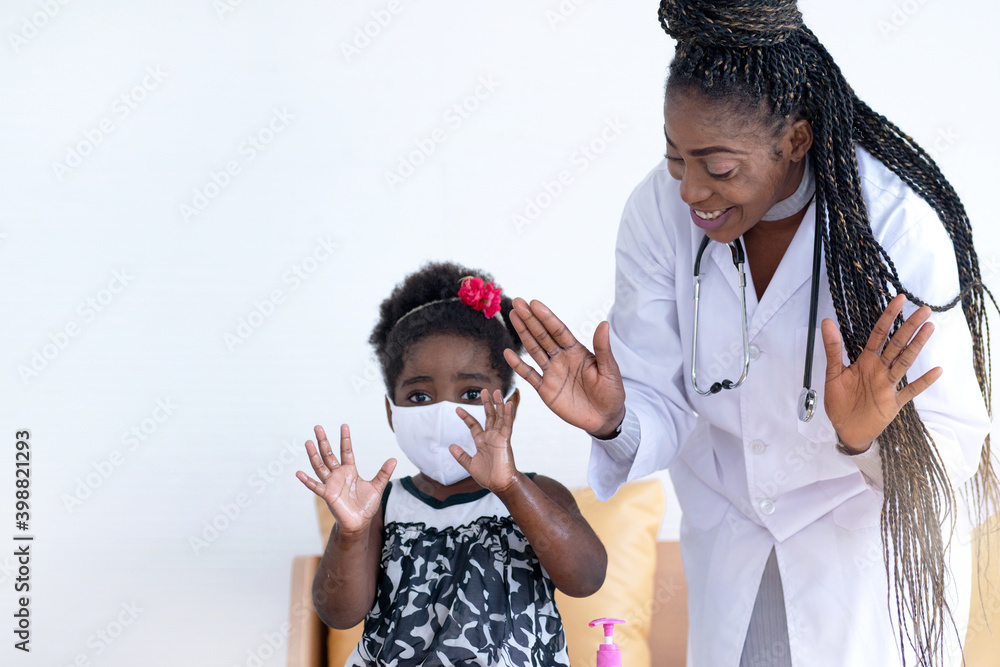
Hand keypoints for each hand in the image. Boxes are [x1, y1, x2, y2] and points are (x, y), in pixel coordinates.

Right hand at [296, 424, 395, 534]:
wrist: (360, 523)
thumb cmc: (366, 505)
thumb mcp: (377, 487)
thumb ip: (383, 473)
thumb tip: (394, 459)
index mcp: (350, 470)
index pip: (347, 451)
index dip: (345, 439)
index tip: (344, 425)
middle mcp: (338, 475)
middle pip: (329, 454)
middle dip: (324, 441)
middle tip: (317, 427)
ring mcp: (331, 484)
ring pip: (320, 466)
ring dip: (313, 455)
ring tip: (307, 442)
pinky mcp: (328, 495)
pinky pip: (316, 487)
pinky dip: (307, 481)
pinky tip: (299, 473)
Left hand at [450, 389, 518, 493]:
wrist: (500, 485)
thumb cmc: (488, 477)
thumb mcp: (470, 465)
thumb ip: (461, 456)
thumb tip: (451, 447)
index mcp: (482, 442)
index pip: (474, 425)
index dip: (466, 417)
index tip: (457, 409)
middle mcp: (491, 437)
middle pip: (489, 416)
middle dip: (487, 403)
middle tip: (484, 390)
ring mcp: (499, 437)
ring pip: (499, 417)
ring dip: (498, 404)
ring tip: (497, 392)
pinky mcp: (505, 440)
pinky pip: (507, 425)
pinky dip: (508, 414)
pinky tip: (508, 404)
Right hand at [503, 298, 625, 437]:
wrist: (605, 418)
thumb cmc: (611, 392)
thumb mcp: (610, 370)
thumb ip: (603, 348)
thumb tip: (604, 323)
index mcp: (577, 351)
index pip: (559, 330)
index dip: (546, 317)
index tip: (534, 303)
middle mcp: (562, 358)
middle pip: (543, 335)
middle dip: (530, 319)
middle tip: (517, 302)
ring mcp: (552, 373)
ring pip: (534, 350)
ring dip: (523, 334)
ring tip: (513, 316)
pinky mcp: (546, 389)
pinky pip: (529, 375)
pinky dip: (518, 365)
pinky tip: (508, 353)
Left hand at [822, 295, 941, 452]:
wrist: (845, 429)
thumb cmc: (839, 401)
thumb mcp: (833, 373)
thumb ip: (833, 349)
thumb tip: (826, 321)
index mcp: (865, 361)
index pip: (878, 334)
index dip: (888, 317)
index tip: (899, 299)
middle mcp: (879, 369)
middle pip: (896, 344)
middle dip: (909, 327)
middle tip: (924, 309)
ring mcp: (888, 385)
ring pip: (904, 362)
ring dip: (916, 346)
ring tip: (929, 328)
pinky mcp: (894, 402)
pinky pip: (911, 391)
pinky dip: (923, 382)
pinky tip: (936, 370)